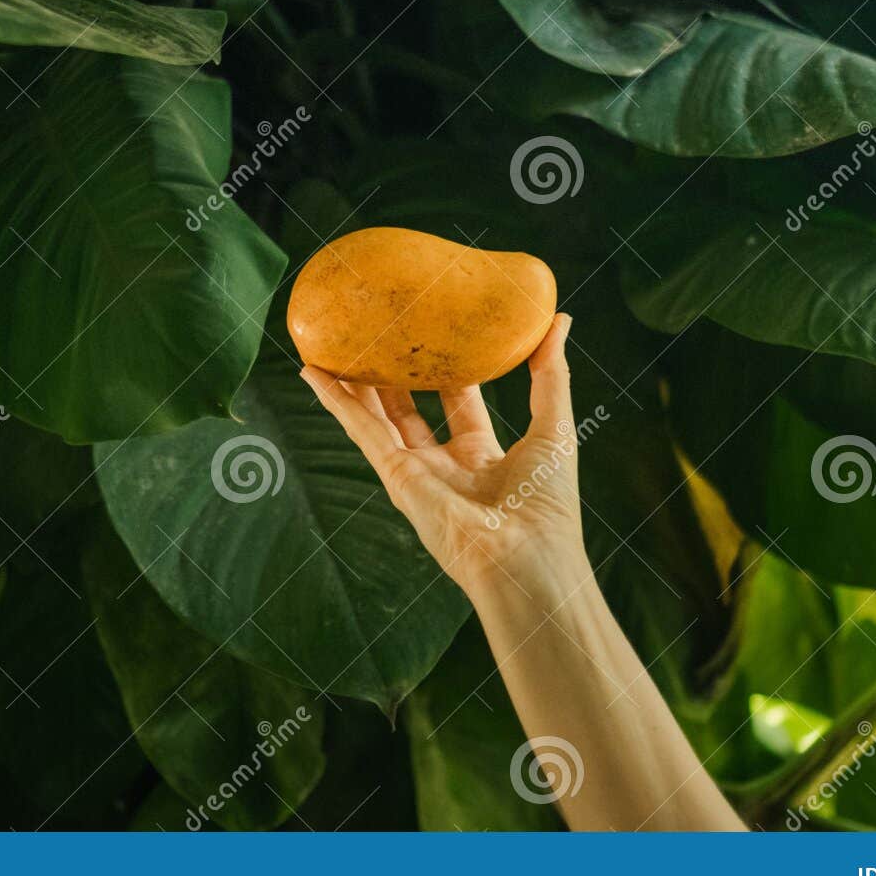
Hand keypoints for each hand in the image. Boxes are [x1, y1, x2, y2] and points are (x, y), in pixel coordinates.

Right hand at [300, 313, 584, 597]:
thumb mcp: (554, 424)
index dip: (447, 368)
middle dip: (395, 373)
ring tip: (336, 344)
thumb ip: (552, 372)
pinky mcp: (396, 478)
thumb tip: (561, 318)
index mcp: (483, 458)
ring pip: (377, 418)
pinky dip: (336, 402)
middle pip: (411, 409)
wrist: (527, 556)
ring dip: (355, 383)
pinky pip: (362, 432)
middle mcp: (445, 467)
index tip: (438, 332)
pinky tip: (315, 374)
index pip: (459, 402)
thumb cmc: (548, 502)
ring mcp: (416, 474)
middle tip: (382, 331)